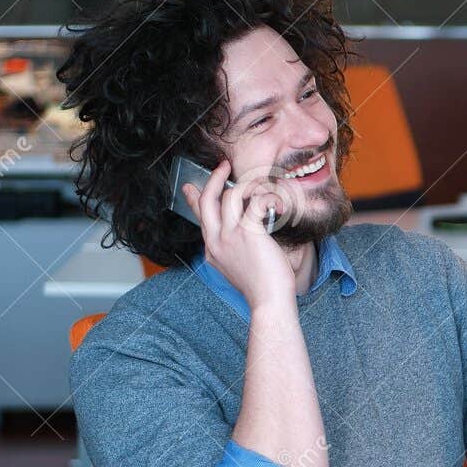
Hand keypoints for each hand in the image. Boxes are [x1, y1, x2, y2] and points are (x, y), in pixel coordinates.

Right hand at [183, 161, 292, 311]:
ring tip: (262, 189)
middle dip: (214, 178)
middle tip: (223, 166)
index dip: (193, 199)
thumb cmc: (260, 287)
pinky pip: (255, 202)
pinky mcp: (250, 232)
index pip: (199, 217)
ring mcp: (230, 235)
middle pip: (207, 200)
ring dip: (248, 187)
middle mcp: (216, 240)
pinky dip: (268, 198)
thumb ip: (230, 250)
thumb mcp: (235, 268)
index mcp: (212, 249)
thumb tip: (235, 234)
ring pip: (231, 196)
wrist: (268, 301)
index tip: (189, 187)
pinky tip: (278, 204)